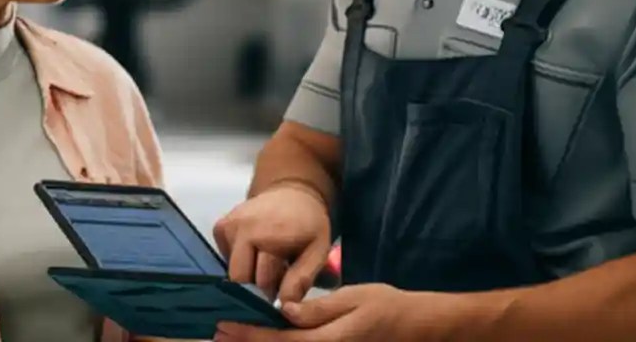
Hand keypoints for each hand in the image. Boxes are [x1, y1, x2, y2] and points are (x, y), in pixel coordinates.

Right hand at [213, 184, 331, 302]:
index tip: (284, 286)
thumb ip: (301, 279)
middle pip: (238, 277)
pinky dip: (239, 260)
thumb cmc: (308, 225)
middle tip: (274, 276)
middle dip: (255, 284)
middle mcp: (242, 227)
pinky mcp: (220, 226)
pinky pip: (225, 256)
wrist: (293, 193)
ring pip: (230, 269)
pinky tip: (255, 251)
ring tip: (267, 260)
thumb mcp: (317, 251)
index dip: (273, 291)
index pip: (260, 281)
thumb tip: (284, 305)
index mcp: (267, 233)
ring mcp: (227, 225)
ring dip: (248, 271)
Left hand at [214, 283, 461, 341]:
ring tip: (232, 337)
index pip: (281, 341)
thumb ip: (319, 309)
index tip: (226, 325)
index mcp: (330, 341)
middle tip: (218, 333)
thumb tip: (285, 311)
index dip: (252, 335)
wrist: (417, 327)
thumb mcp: (354, 297)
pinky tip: (266, 338)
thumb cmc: (387, 306)